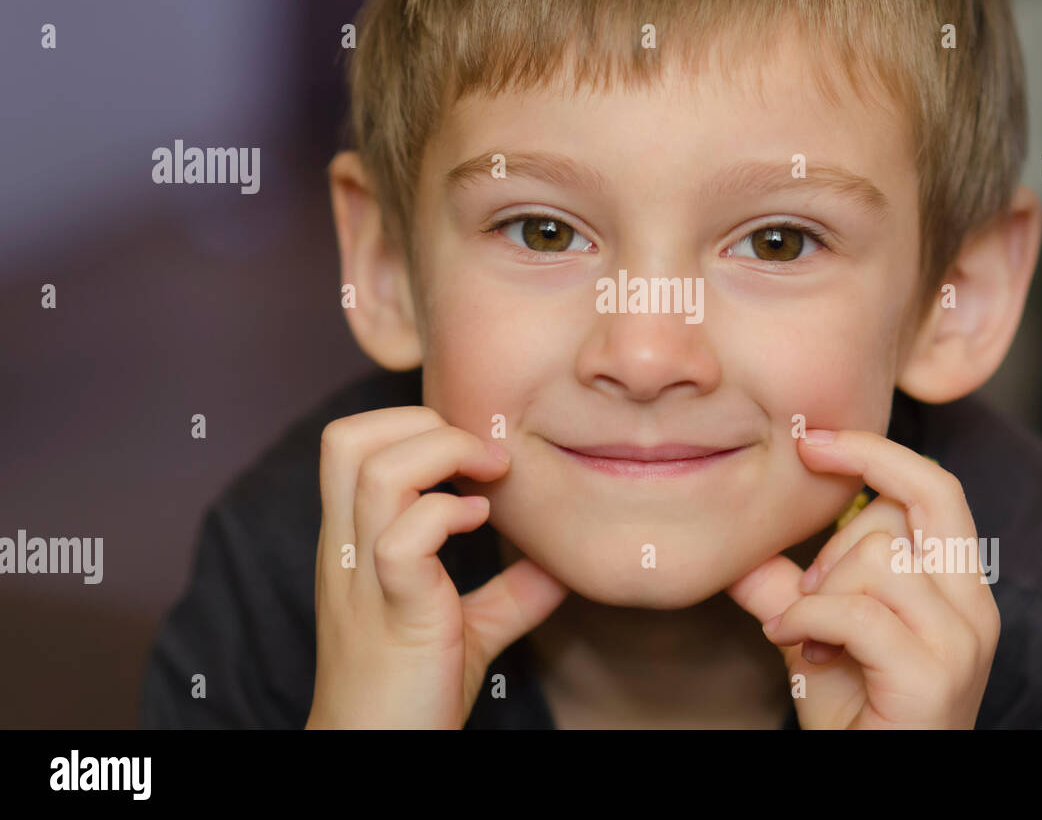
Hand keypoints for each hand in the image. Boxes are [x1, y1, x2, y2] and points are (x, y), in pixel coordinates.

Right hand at [305, 406, 567, 728]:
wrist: (378, 753)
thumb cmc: (415, 691)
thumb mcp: (467, 628)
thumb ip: (509, 592)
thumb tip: (561, 563)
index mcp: (353, 542)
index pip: (348, 442)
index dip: (408, 424)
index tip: (469, 452)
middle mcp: (346, 549)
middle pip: (346, 437)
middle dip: (421, 421)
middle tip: (481, 454)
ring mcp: (363, 578)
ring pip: (376, 471)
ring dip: (445, 454)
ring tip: (490, 478)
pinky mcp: (394, 611)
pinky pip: (402, 538)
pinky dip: (446, 514)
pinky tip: (478, 522)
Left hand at [727, 429, 999, 728]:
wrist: (877, 783)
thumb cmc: (856, 711)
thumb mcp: (816, 632)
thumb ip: (787, 583)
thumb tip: (738, 539)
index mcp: (958, 585)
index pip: (933, 487)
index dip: (874, 453)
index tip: (812, 440)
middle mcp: (973, 605)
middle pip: (909, 506)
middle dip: (838, 543)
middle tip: (811, 597)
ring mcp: (961, 641)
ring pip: (879, 557)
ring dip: (821, 592)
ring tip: (808, 634)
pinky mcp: (934, 675)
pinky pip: (858, 611)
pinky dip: (809, 621)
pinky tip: (795, 644)